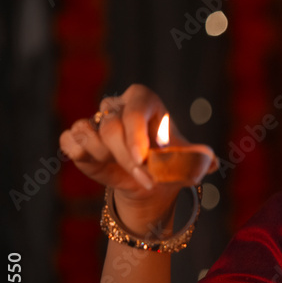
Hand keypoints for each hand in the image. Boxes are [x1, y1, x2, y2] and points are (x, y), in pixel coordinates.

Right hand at [58, 84, 211, 226]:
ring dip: (104, 156)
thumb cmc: (170, 163)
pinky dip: (79, 153)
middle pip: (112, 127)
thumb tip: (212, 162)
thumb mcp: (188, 160)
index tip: (144, 159)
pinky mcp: (78, 137)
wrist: (150, 181)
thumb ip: (201, 158)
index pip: (135, 109)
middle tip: (145, 177)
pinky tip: (96, 164)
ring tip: (123, 169)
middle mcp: (118, 106)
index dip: (137, 135)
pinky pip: (69, 139)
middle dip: (127, 157)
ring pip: (88, 131)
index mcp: (145, 101)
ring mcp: (96, 121)